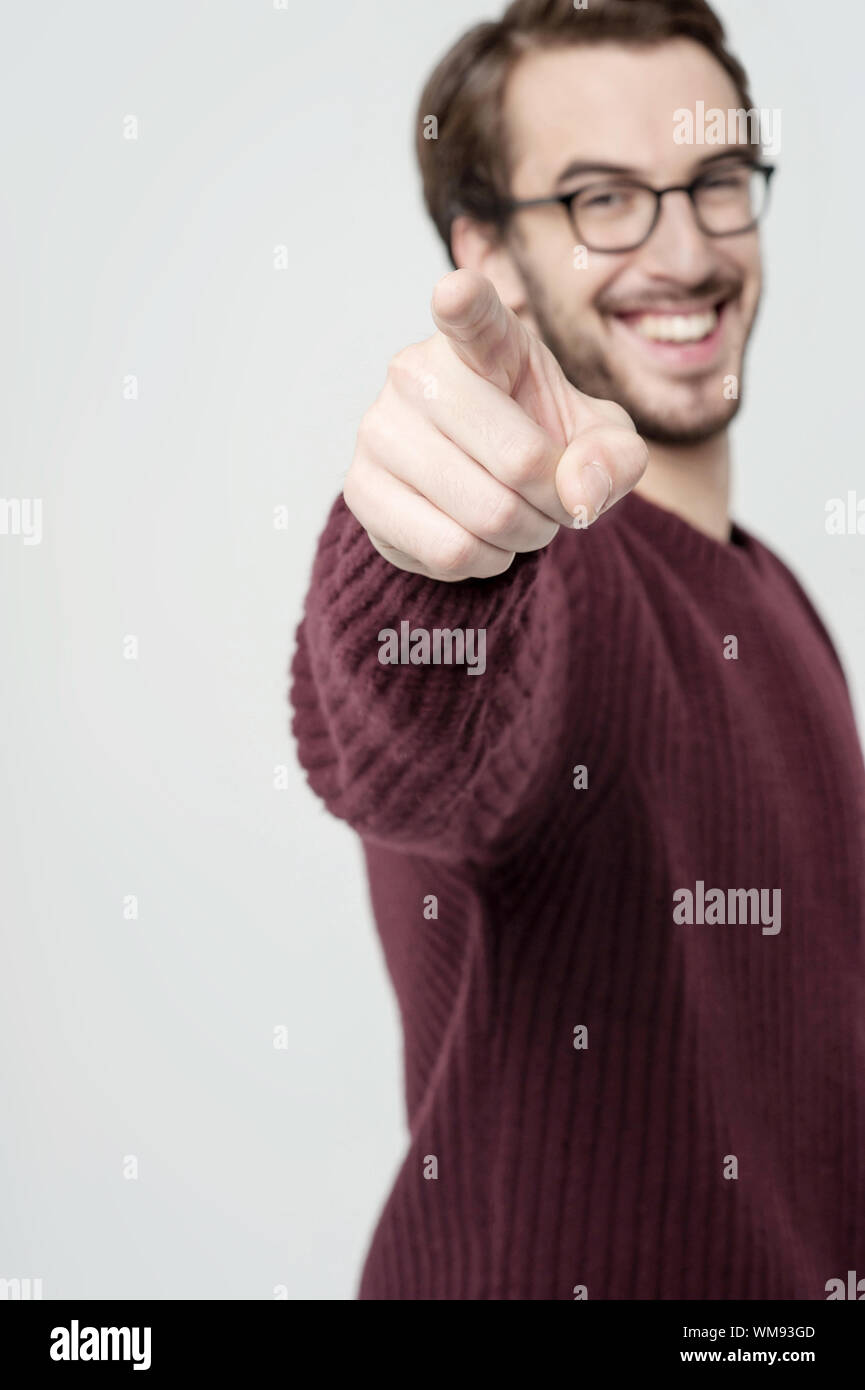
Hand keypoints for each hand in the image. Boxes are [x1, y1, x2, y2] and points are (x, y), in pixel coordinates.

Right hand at [343, 269, 648, 580]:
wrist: (478, 491)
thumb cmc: (539, 443)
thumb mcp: (599, 441)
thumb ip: (614, 456)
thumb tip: (579, 493)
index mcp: (482, 340)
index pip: (471, 316)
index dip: (464, 303)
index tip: (456, 293)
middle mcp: (416, 372)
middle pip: (518, 460)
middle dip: (555, 501)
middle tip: (551, 500)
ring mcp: (380, 430)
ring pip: (485, 515)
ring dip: (524, 536)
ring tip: (518, 520)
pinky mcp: (361, 489)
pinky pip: (448, 551)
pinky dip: (485, 561)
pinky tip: (482, 541)